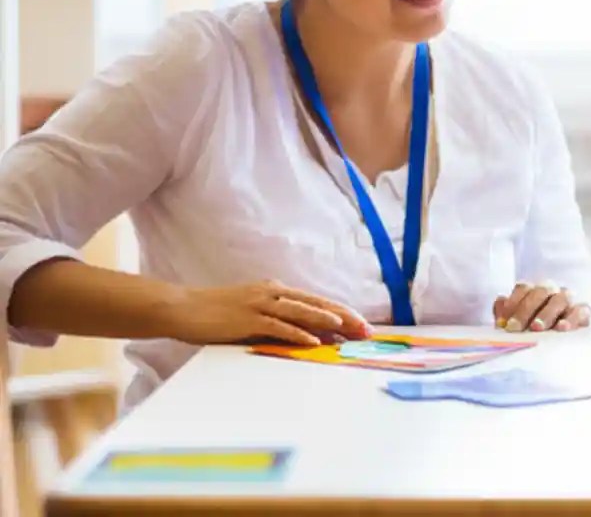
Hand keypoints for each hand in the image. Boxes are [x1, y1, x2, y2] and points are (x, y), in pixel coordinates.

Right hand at [165, 281, 372, 345]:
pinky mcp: (247, 318)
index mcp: (275, 291)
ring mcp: (259, 304)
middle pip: (315, 304)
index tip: (362, 324)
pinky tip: (313, 342)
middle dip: (344, 317)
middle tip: (365, 330)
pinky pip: (278, 326)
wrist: (181, 307)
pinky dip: (298, 334)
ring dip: (326, 321)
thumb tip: (305, 336)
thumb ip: (276, 321)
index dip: (341, 312)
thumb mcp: (251, 312)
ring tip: (348, 330)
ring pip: (301, 311)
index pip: (315, 301)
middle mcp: (272, 293)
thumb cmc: (215, 314)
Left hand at [492, 281, 590, 332]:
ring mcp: (569, 300)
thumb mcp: (518, 325)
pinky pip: (580, 310)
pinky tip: (562, 329)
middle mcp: (552, 291)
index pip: (523, 288)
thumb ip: (506, 315)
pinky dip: (571, 318)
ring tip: (537, 329)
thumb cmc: (535, 333)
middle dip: (525, 310)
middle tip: (515, 329)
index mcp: (534, 291)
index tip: (502, 324)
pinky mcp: (584, 313)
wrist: (564, 345)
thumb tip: (500, 305)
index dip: (512, 304)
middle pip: (540, 292)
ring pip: (560, 299)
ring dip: (547, 313)